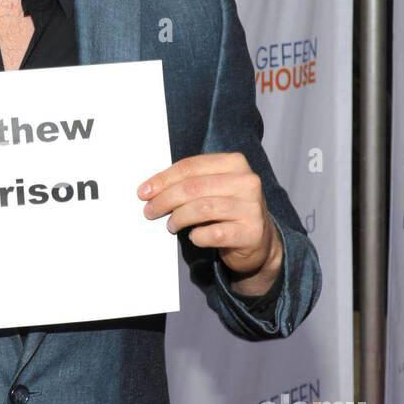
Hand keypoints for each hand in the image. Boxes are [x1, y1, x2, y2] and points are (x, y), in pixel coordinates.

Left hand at [138, 151, 281, 289]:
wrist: (260, 240)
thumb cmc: (228, 211)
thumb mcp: (214, 188)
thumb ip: (190, 183)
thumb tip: (151, 190)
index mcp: (234, 163)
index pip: (190, 166)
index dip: (163, 179)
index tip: (144, 192)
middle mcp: (247, 181)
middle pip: (194, 187)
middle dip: (165, 199)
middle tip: (150, 211)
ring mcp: (251, 207)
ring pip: (202, 208)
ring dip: (179, 218)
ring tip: (171, 225)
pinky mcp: (251, 232)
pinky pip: (214, 233)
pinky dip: (198, 236)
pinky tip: (194, 236)